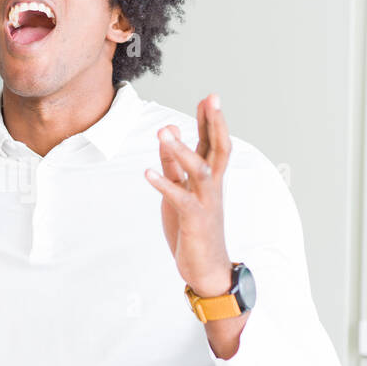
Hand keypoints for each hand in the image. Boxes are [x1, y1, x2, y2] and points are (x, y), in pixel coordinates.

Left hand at [144, 93, 232, 296]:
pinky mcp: (194, 220)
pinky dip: (164, 184)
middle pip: (219, 149)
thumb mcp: (181, 190)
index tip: (209, 97)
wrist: (207, 268)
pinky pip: (180, 198)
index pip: (213, 143)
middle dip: (215, 124)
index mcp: (210, 179)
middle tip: (211, 100)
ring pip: (200, 170)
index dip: (211, 120)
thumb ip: (173, 163)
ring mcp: (205, 203)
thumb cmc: (194, 227)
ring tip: (163, 133)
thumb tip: (168, 131)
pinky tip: (147, 172)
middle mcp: (212, 187)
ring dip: (182, 150)